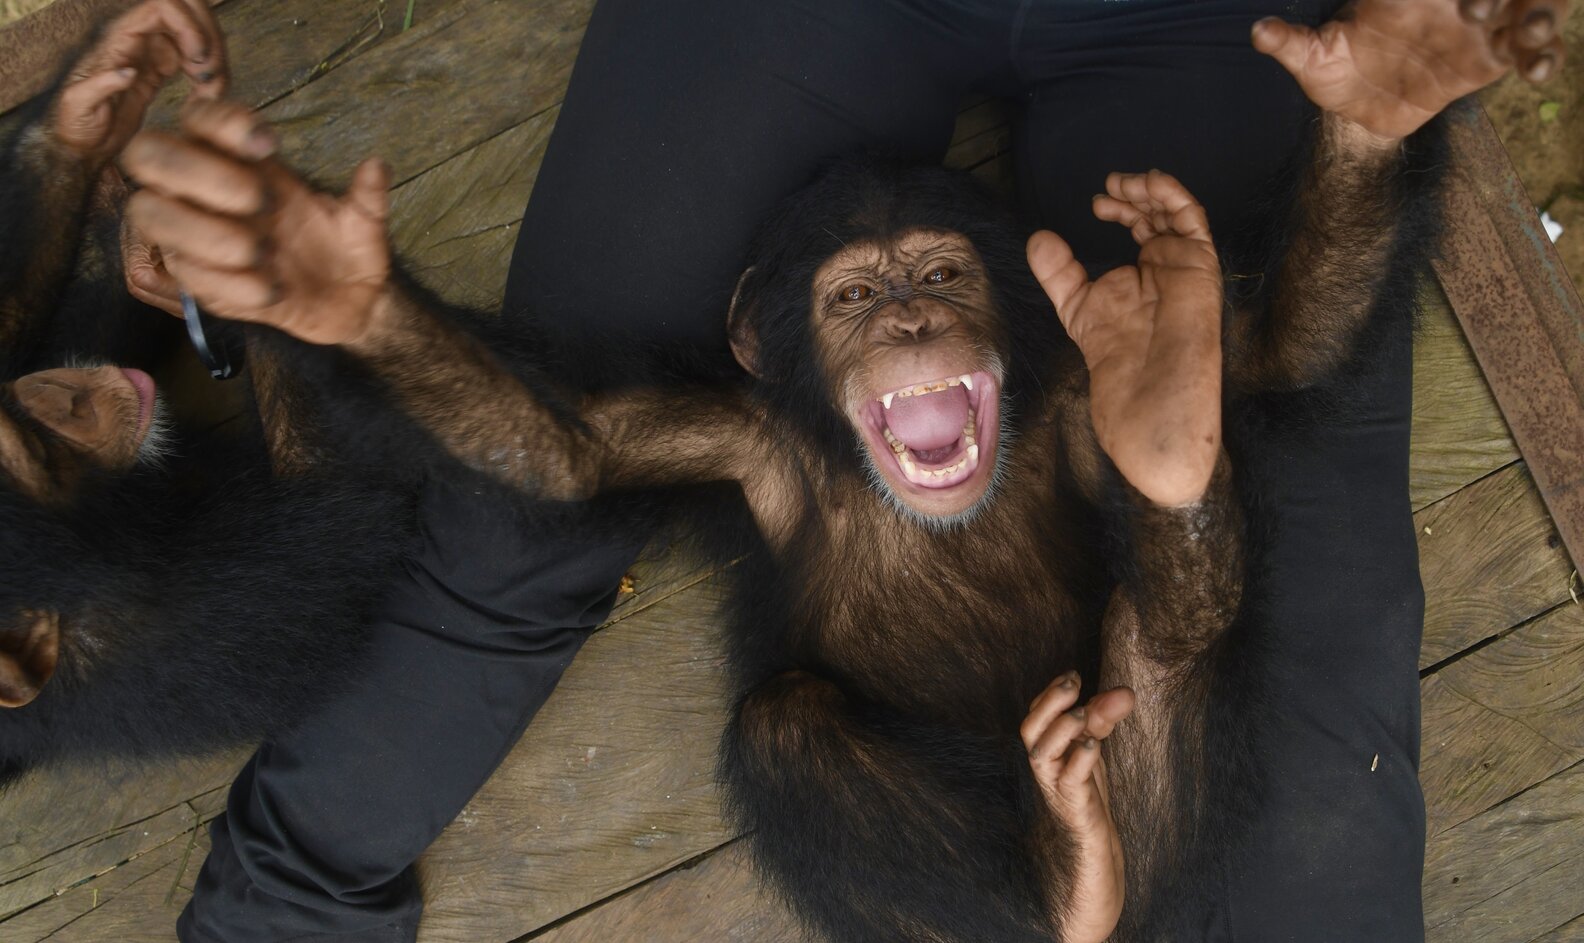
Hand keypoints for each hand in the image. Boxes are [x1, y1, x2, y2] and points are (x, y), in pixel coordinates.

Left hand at [52, 0, 226, 169]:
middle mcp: (137, 39)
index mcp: (118, 40)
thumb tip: (128, 73)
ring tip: (210, 93)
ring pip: (194, 35)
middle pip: (185, 14)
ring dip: (213, 59)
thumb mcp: (79, 106)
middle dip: (209, 39)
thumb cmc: (76, 126)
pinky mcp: (160, 69)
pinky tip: (205, 96)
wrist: (84, 146)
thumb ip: (99, 85)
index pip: (161, 8)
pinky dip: (208, 74)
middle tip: (211, 75)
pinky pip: (192, 58)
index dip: (188, 25)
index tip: (198, 58)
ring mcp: (150, 52)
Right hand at [122, 99, 393, 345]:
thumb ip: (369, 197)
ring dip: (203, 232)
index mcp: (244, 162)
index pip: (200, 118)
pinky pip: (187, 275)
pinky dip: (229, 284)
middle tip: (260, 199)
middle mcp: (207, 192)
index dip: (223, 122)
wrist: (350, 304)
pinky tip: (270, 290)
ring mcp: (195, 236)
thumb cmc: (347, 249)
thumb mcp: (366, 223)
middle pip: (147, 154)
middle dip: (196, 171)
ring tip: (263, 252)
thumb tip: (378, 167)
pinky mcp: (202, 282)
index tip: (269, 145)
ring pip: (149, 214)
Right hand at [1021, 672, 1134, 942]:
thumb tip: (1124, 691)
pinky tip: (1093, 746)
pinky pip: (1070, 785)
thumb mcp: (1095, 761)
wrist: (1091, 875)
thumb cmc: (1088, 812)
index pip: (1036, 717)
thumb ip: (1103, 725)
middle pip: (1030, 730)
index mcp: (1049, 758)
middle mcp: (1046, 774)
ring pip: (1041, 755)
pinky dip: (1079, 761)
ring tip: (1084, 711)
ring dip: (1061, 728)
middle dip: (1049, 702)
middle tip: (1074, 681)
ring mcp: (1058, 796)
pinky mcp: (1078, 817)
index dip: (1050, 694)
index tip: (1073, 673)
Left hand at [1028, 170, 1222, 507]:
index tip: (1098, 200)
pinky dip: (1173, 196)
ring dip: (1153, 189)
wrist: (1147, 400)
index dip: (1121, 208)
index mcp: (1145, 277)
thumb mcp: (1078, 307)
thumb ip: (1060, 273)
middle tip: (1110, 187)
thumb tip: (1037, 237)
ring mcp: (1185, 267)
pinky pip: (1194, 222)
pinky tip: (1149, 184)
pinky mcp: (1199, 268)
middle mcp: (1167, 268)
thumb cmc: (1118, 366)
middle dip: (1135, 194)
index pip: (1140, 228)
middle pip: (1158, 215)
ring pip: (1176, 213)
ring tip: (1124, 182)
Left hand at [1253, 0, 1568, 139]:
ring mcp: (1475, 29)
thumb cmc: (1336, 73)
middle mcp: (1448, 2)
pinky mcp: (1489, 61)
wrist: (1358, 113)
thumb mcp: (1312, 58)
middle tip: (1486, 12)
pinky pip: (1526, 52)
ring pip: (1524, 7)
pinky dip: (1540, 55)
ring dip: (1538, 12)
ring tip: (1530, 31)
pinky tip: (1537, 70)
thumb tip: (1256, 31)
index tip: (1459, 4)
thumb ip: (1290, 43)